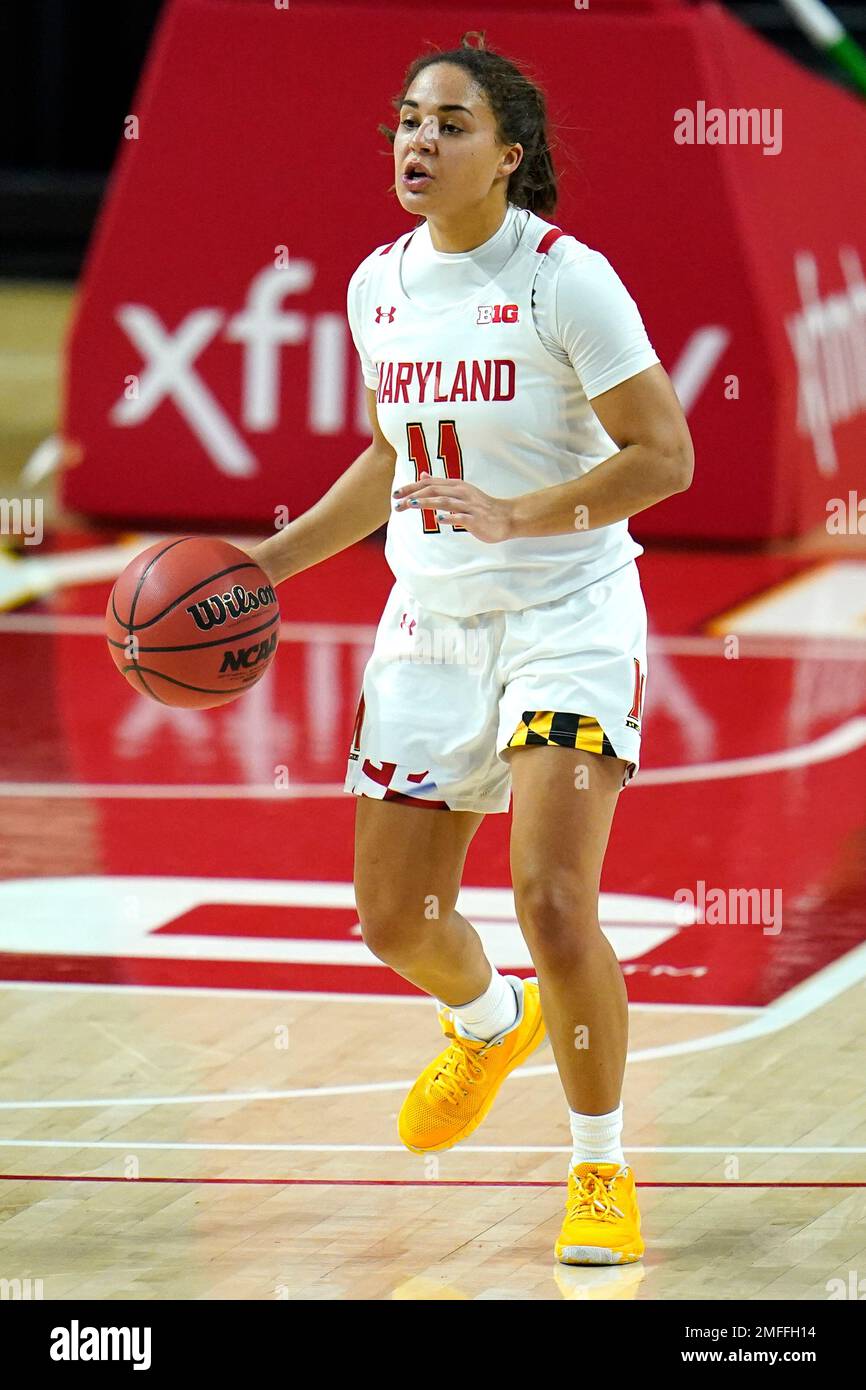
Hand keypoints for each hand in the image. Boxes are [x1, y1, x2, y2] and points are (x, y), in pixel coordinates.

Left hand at [392, 473, 513, 542]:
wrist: (506, 517)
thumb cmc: (481, 506)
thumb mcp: (460, 491)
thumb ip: (440, 484)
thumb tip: (422, 475)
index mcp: (456, 486)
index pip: (429, 483)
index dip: (411, 487)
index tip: (395, 494)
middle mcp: (461, 493)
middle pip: (433, 491)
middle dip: (413, 496)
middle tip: (397, 504)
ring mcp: (469, 506)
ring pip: (445, 502)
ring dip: (426, 503)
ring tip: (411, 505)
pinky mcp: (476, 519)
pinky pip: (461, 517)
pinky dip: (449, 517)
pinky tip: (438, 520)